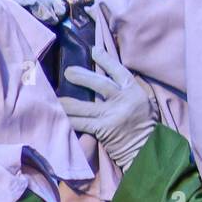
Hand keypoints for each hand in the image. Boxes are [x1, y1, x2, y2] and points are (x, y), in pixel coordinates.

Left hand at [58, 48, 157, 171]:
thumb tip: (109, 78)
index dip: (106, 60)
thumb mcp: (145, 102)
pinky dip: (69, 120)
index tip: (94, 50)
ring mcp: (111, 116)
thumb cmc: (145, 127)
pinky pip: (81, 123)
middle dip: (82, 77)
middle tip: (68, 71)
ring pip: (84, 106)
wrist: (147, 151)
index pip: (118, 71)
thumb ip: (128, 91)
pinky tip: (58, 116)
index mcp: (133, 91)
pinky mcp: (102, 130)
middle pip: (99, 84)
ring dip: (67, 102)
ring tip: (54, 97)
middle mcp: (122, 100)